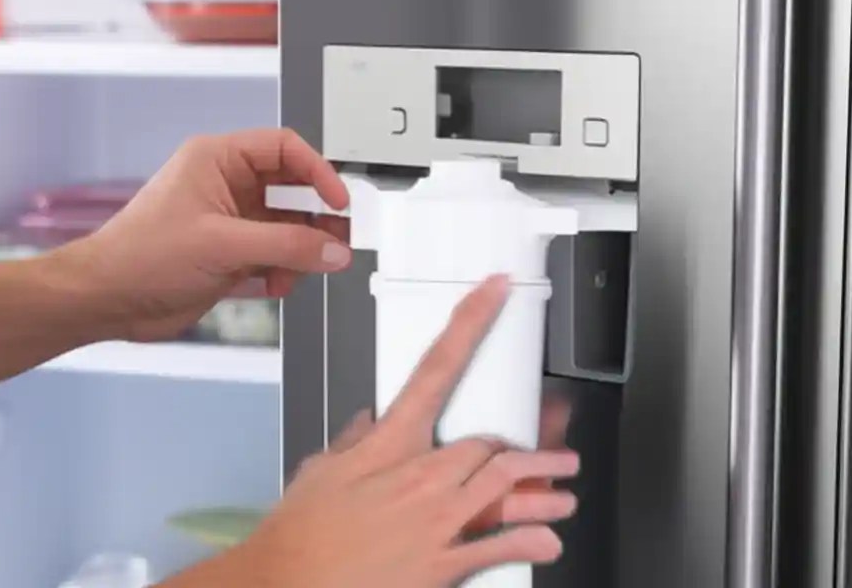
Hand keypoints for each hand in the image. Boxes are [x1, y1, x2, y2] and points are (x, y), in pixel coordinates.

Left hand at [57, 128, 351, 340]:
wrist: (108, 299)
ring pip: (289, 225)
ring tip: (299, 269)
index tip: (339, 200)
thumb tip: (332, 249)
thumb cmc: (138, 256)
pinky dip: (285, 269)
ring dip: (300, 249)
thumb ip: (286, 246)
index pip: (285, 149)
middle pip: (293, 188)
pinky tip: (276, 284)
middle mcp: (226, 184)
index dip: (318, 171)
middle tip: (334, 239)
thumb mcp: (222, 245)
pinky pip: (277, 253)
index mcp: (218, 159)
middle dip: (316, 217)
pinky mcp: (231, 252)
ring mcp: (230, 219)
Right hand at [176, 277, 579, 587]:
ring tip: (565, 493)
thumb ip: (352, 441)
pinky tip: (547, 540)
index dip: (471, 322)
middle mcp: (420, 475)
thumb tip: (369, 422)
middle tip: (554, 450)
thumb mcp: (319, 471)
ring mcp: (436, 519)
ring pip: (508, 486)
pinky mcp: (442, 564)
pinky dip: (532, 540)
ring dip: (545, 486)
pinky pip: (500, 545)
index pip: (436, 367)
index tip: (495, 293)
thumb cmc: (299, 534)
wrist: (286, 582)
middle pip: (489, 441)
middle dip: (524, 448)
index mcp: (389, 444)